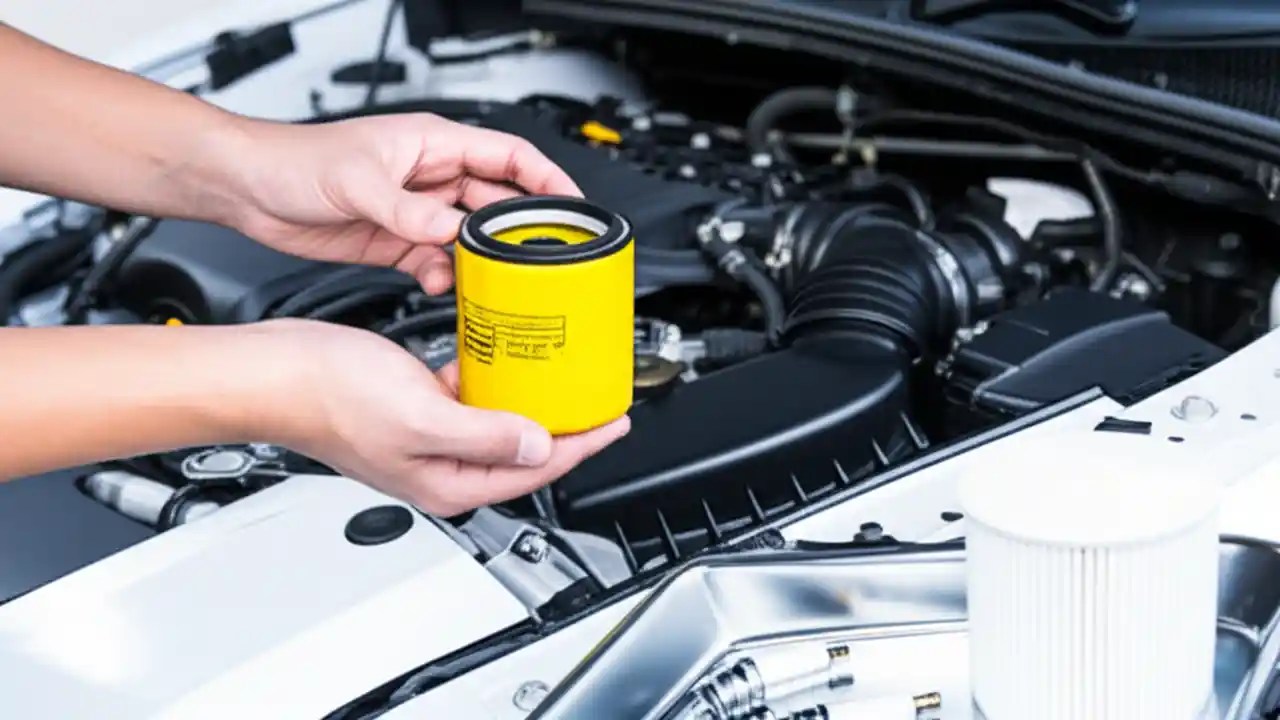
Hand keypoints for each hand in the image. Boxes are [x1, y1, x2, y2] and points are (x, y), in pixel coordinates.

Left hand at [225, 113, 580, 293]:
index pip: (510, 157)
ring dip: (479, 263)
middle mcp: (431, 177)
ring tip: (488, 282)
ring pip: (469, 239)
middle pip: (496, 204)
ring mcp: (416, 211)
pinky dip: (443, 278)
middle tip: (536, 261)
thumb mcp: (359, 182)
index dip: (547, 181)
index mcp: (434, 145)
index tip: (573, 208)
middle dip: (517, 233)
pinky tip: (439, 286)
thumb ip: (409, 211)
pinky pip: (437, 262)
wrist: (249, 189)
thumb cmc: (295, 161)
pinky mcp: (397, 241)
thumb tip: (452, 233)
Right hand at [260, 319, 628, 515]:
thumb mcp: (422, 415)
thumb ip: (485, 433)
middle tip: (598, 399)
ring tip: (564, 377)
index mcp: (446, 481)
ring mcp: (427, 437)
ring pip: (498, 422)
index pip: (534, 469)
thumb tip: (538, 443)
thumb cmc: (329, 396)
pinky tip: (502, 355)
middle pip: (523, 449)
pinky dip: (492, 379)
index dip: (581, 443)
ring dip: (531, 400)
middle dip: (565, 425)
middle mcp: (440, 465)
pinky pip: (470, 397)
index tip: (614, 419)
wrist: (278, 370)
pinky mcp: (415, 406)